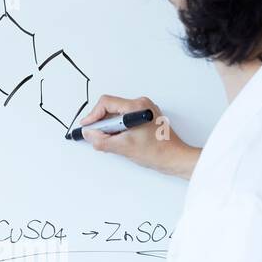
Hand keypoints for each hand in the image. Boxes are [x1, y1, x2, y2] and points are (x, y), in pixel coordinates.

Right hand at [77, 94, 199, 179]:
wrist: (174, 158)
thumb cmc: (157, 152)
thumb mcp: (123, 148)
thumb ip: (101, 140)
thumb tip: (88, 134)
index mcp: (137, 107)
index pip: (106, 103)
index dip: (93, 115)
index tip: (87, 126)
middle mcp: (141, 104)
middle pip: (111, 107)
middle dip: (102, 123)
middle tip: (98, 137)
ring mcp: (144, 110)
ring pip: (117, 114)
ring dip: (110, 127)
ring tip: (114, 141)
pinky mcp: (145, 117)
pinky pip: (125, 118)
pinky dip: (118, 128)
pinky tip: (121, 140)